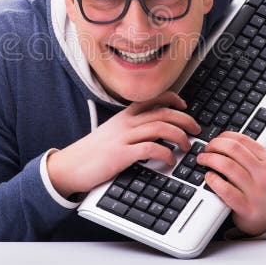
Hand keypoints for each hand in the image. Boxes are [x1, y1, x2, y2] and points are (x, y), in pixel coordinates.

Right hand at [47, 91, 200, 197]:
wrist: (70, 165)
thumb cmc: (92, 152)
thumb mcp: (112, 133)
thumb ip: (131, 128)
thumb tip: (154, 132)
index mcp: (124, 116)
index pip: (153, 99)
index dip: (173, 99)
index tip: (184, 106)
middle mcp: (126, 123)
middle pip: (163, 112)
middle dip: (185, 119)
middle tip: (196, 130)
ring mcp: (123, 137)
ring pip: (160, 127)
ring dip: (179, 136)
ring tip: (186, 146)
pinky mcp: (121, 154)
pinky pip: (150, 149)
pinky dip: (165, 153)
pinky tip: (170, 160)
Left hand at [197, 131, 265, 236]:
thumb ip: (250, 155)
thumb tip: (223, 141)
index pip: (243, 140)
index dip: (224, 136)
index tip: (216, 139)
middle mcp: (264, 174)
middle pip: (233, 149)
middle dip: (214, 145)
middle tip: (206, 149)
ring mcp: (256, 191)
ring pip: (227, 166)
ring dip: (209, 159)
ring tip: (203, 160)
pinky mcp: (246, 207)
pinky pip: (224, 189)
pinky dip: (213, 179)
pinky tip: (209, 177)